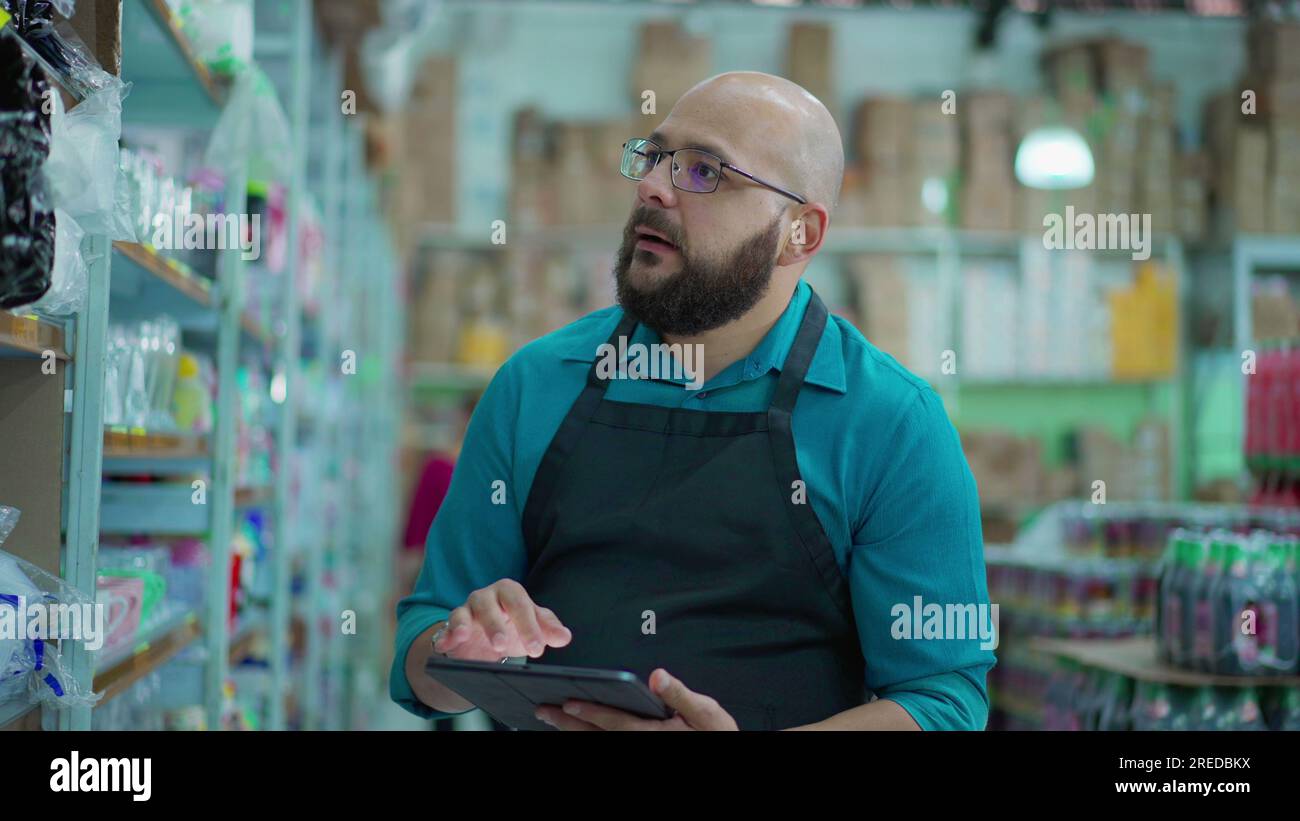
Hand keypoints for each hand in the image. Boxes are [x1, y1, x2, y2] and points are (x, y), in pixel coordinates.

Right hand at [434, 579, 571, 661]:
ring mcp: (467, 609)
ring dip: (465, 625)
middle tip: (503, 645)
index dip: (528, 625)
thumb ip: (549, 630)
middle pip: (489, 605)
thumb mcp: (533, 629)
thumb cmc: (514, 627)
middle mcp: (487, 597)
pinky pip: (447, 627)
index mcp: (510, 593)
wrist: (489, 641)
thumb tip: (564, 636)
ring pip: (464, 612)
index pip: (520, 604)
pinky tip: (446, 645)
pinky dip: (445, 635)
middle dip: (495, 625)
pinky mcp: (452, 625)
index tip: (537, 649)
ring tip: (467, 636)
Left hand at [534, 669, 737, 730]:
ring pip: (596, 743)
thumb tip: (658, 676)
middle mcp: (638, 744)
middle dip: (568, 722)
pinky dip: (588, 737)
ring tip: (551, 720)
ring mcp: (634, 749)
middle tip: (543, 710)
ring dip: (572, 732)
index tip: (567, 702)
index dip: (589, 711)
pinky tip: (577, 731)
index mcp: (651, 733)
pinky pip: (606, 745)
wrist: (721, 750)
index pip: (613, 721)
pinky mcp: (639, 747)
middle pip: (595, 734)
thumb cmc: (716, 735)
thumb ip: (680, 694)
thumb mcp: (706, 712)